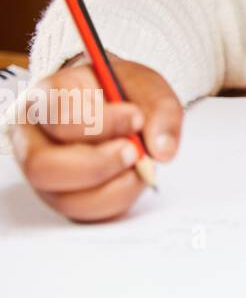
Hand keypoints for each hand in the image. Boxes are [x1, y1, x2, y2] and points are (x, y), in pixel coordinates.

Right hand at [8, 56, 182, 221]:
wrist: (115, 105)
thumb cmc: (121, 91)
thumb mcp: (146, 84)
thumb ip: (160, 109)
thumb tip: (161, 151)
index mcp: (45, 97)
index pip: (58, 116)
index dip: (99, 123)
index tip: (136, 118)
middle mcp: (32, 138)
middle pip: (42, 166)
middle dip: (96, 165)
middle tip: (134, 153)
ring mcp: (43, 172)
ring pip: (60, 197)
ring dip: (109, 188)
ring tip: (138, 165)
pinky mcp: (60, 195)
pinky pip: (82, 213)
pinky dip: (114, 200)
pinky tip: (132, 178)